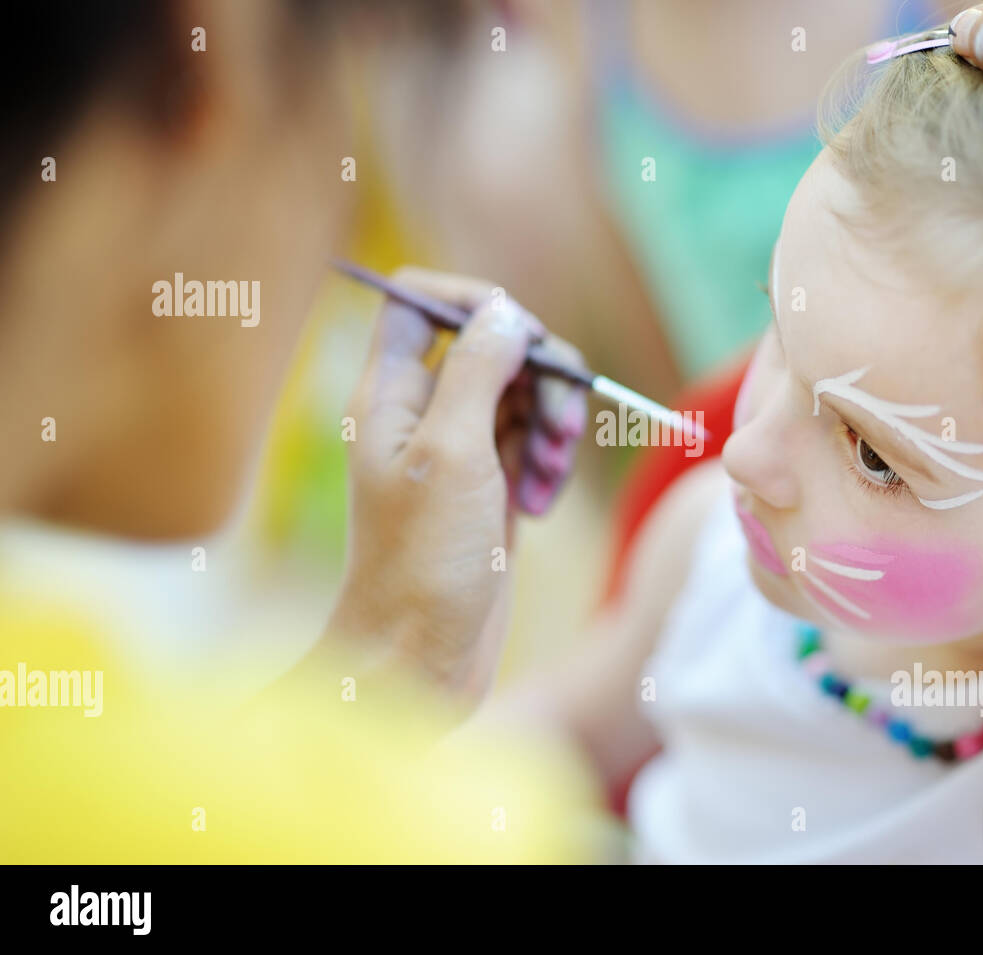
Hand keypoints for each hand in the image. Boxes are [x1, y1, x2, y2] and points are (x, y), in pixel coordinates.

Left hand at [325, 268, 587, 701]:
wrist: (421, 658)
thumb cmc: (424, 562)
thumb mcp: (453, 453)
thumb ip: (477, 370)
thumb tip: (506, 312)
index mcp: (391, 394)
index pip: (419, 302)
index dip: (473, 301)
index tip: (520, 337)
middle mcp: (421, 414)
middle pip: (493, 347)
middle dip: (541, 379)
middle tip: (561, 427)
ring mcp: (459, 451)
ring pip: (523, 397)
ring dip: (553, 429)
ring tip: (546, 484)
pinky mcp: (490, 487)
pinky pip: (533, 445)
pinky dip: (548, 466)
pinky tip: (540, 508)